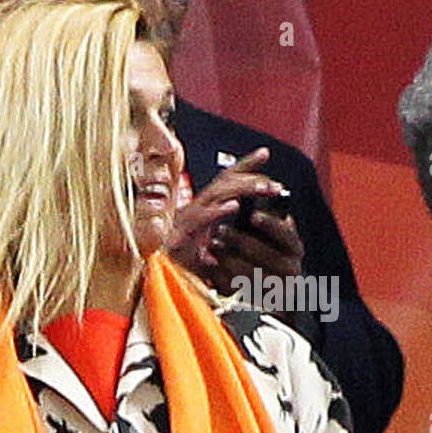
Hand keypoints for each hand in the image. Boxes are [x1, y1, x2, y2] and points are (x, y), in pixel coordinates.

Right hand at [168, 148, 299, 294]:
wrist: (155, 279)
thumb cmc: (180, 265)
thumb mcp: (208, 247)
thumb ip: (224, 237)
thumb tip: (245, 231)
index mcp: (202, 209)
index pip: (224, 180)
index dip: (244, 165)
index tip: (265, 153)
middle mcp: (194, 209)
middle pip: (224, 182)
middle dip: (251, 178)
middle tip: (276, 185)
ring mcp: (187, 220)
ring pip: (216, 194)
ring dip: (242, 189)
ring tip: (264, 189)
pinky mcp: (180, 233)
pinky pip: (200, 218)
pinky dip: (216, 211)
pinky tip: (233, 206)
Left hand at [206, 209, 304, 297]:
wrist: (268, 293)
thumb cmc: (264, 256)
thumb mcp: (269, 238)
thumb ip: (264, 223)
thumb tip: (251, 199)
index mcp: (294, 247)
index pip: (285, 234)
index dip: (270, 224)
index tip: (253, 216)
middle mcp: (291, 267)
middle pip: (264, 253)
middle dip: (239, 239)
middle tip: (219, 228)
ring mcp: (276, 286)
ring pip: (250, 272)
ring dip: (228, 257)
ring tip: (211, 244)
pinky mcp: (259, 301)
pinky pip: (240, 289)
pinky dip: (223, 275)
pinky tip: (211, 264)